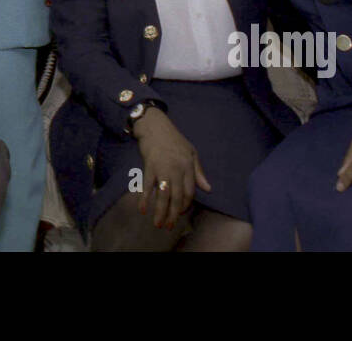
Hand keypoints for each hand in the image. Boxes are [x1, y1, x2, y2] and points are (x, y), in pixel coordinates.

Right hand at [133, 107, 209, 228]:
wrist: (155, 126)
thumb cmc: (173, 139)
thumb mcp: (191, 152)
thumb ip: (198, 172)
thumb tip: (208, 189)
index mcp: (188, 166)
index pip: (189, 191)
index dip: (185, 204)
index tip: (179, 212)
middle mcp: (177, 170)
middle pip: (177, 196)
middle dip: (173, 214)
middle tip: (168, 226)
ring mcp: (163, 168)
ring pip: (163, 195)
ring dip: (160, 211)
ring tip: (158, 224)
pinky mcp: (149, 166)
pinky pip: (147, 186)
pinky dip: (144, 199)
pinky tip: (143, 210)